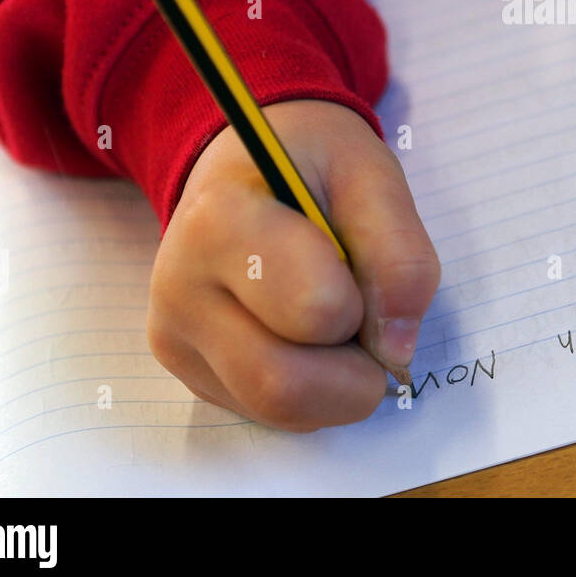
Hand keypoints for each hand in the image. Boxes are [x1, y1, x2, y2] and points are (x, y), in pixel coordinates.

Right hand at [149, 100, 439, 430]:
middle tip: (366, 318)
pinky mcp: (188, 372)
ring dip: (336, 385)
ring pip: (276, 411)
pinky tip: (306, 335)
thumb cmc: (311, 162)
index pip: (314, 309)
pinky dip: (312, 391)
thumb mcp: (370, 174)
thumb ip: (399, 254)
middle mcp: (180, 287)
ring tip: (337, 323)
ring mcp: (176, 337)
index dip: (363, 301)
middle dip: (353, 370)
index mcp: (220, 221)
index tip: (358, 265)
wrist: (246, 162)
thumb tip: (396, 350)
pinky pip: (268, 414)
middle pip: (282, 384)